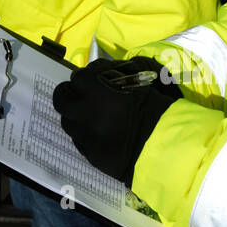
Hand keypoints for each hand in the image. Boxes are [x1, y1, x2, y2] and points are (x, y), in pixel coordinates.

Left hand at [52, 56, 181, 183]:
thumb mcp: (138, 81)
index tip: (86, 80)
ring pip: (67, 122)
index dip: (82, 78)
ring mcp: (86, 136)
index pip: (77, 78)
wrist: (165, 146)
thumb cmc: (154, 109)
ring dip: (74, 116)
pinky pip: (79, 142)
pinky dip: (84, 135)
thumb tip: (100, 70)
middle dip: (66, 94)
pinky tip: (95, 133)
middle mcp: (85, 113)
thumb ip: (116, 72)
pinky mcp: (91, 155)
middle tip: (73, 94)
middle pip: (61, 100)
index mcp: (96, 91)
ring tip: (85, 115)